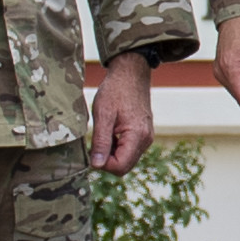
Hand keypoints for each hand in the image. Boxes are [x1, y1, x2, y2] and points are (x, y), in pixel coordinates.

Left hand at [88, 51, 155, 174]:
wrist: (131, 73)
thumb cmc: (116, 90)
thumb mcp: (103, 114)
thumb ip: (101, 141)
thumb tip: (97, 165)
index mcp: (137, 136)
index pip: (120, 167)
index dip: (103, 164)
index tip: (92, 149)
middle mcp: (146, 140)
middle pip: (124, 167)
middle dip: (107, 160)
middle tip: (96, 141)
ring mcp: (146, 138)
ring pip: (126, 160)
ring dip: (111, 153)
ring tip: (104, 132)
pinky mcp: (144, 134)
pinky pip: (129, 151)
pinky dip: (117, 147)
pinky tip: (111, 131)